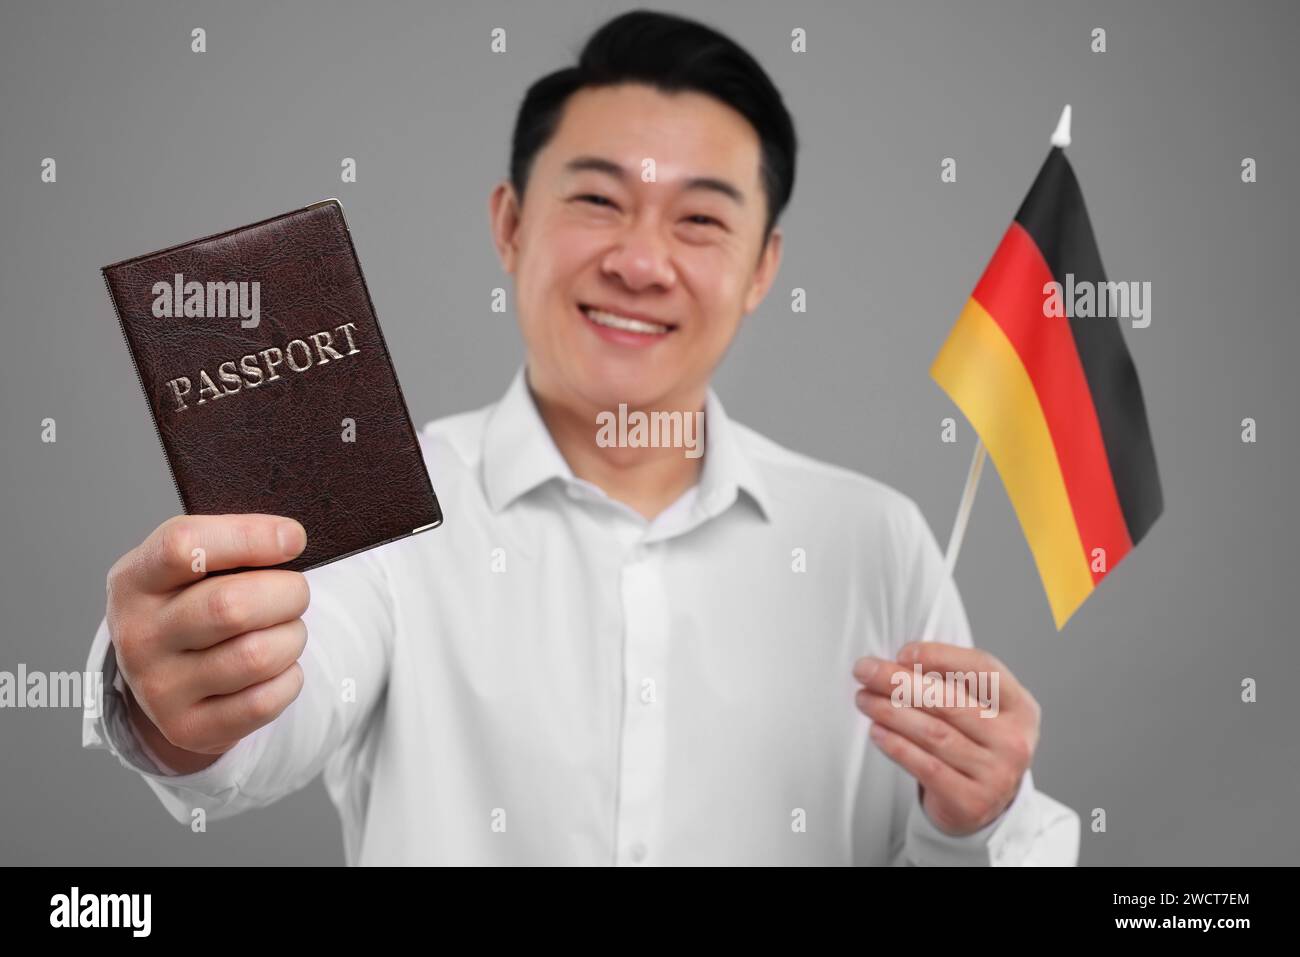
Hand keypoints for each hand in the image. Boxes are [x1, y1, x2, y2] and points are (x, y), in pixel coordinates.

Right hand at [105, 514, 310, 772]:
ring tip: (286, 630)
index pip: (184, 547)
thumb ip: (233, 543)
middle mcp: (138, 636)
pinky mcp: (187, 729)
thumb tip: (289, 539)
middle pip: (231, 606)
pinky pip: (264, 701)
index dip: (251, 537)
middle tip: (296, 593)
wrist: (166, 674)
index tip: (294, 539)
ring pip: (257, 656)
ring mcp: (158, 689)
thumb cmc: (195, 601)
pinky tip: (278, 668)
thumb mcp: (194, 564)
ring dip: (293, 637)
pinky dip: (289, 679)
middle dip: (287, 594)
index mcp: (135, 580)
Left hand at [852, 641, 1040, 835]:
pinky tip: (876, 731)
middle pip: (950, 702)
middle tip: (865, 670)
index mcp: (1020, 707)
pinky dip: (896, 745)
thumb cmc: (972, 743)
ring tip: (863, 698)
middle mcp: (1014, 740)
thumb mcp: (978, 709)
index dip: (941, 656)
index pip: (982, 670)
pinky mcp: (972, 802)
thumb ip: (950, 682)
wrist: (982, 802)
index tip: (902, 652)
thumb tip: (897, 661)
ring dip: (890, 712)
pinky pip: (926, 767)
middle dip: (899, 682)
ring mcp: (997, 774)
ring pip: (934, 734)